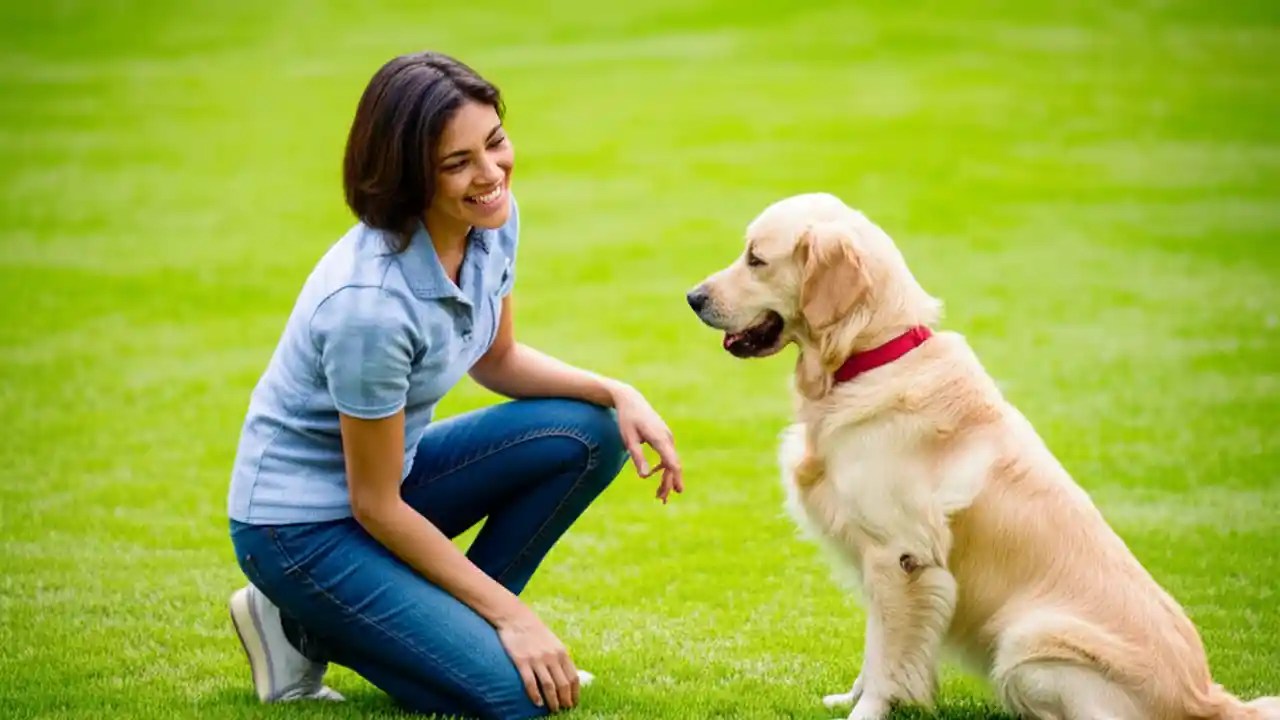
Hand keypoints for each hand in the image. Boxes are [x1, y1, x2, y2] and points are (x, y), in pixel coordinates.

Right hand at [496, 610, 578, 711]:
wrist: (516, 618)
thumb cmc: (535, 632)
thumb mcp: (553, 643)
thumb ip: (560, 658)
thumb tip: (567, 677)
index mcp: (561, 652)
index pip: (573, 677)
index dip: (575, 693)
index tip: (574, 703)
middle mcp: (551, 656)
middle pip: (563, 684)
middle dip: (565, 700)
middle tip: (564, 709)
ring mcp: (536, 659)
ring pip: (549, 686)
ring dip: (552, 701)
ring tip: (553, 709)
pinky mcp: (521, 661)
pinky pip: (530, 682)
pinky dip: (535, 695)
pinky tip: (537, 703)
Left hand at [609, 382, 683, 502]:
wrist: (632, 400)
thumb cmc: (627, 420)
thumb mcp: (629, 440)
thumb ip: (637, 457)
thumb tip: (645, 477)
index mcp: (659, 438)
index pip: (671, 460)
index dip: (675, 476)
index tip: (677, 489)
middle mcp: (667, 438)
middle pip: (673, 465)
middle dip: (669, 483)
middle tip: (662, 500)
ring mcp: (667, 438)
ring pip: (671, 462)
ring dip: (667, 478)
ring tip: (660, 496)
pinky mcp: (665, 438)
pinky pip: (668, 456)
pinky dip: (664, 468)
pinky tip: (656, 476)